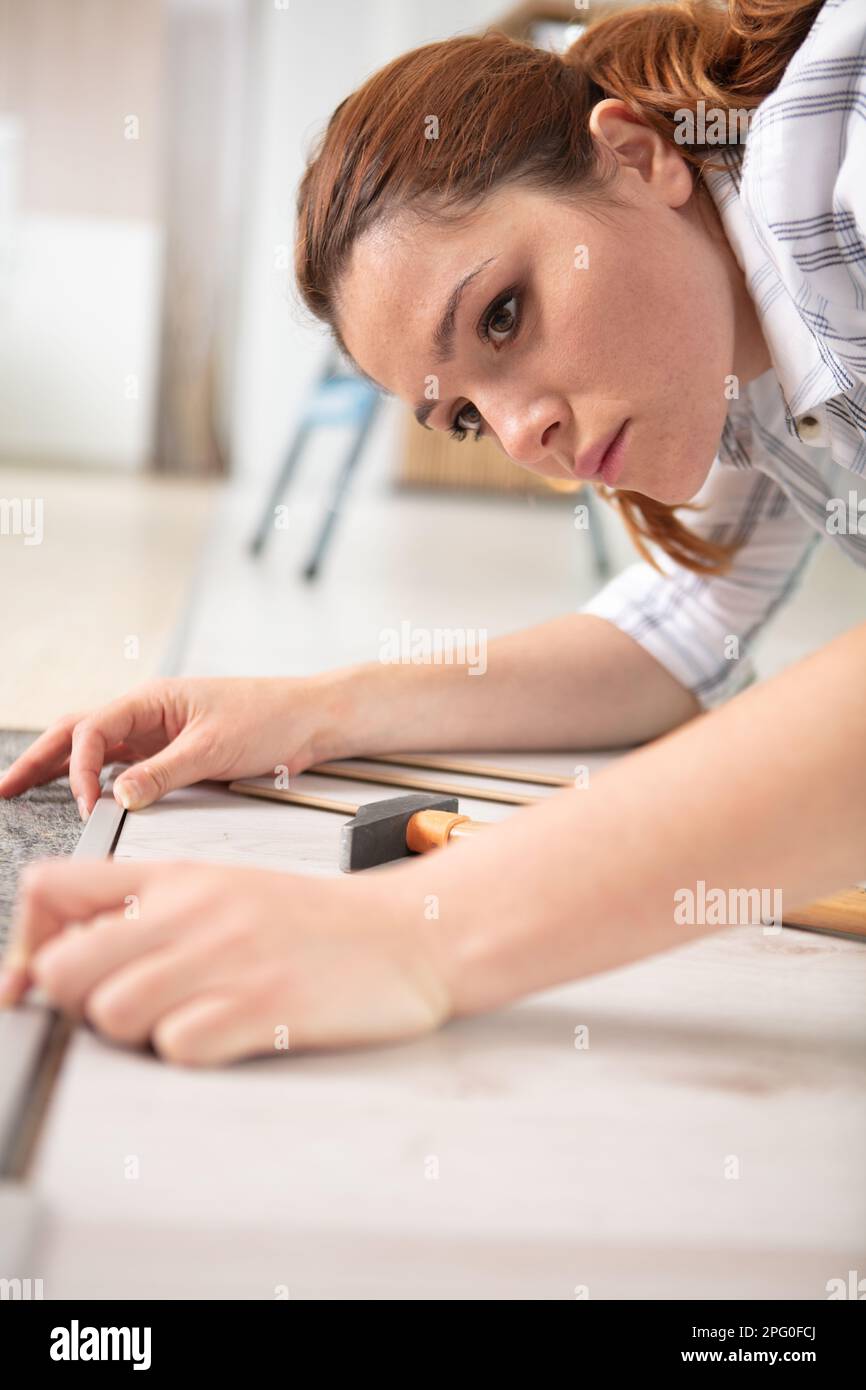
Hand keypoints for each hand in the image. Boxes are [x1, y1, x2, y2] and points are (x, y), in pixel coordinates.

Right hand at [0, 673, 352, 819]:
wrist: (312, 719)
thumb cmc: (272, 718)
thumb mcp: (215, 749)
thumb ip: (164, 774)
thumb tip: (119, 796)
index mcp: (153, 699)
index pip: (94, 730)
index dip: (82, 769)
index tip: (90, 806)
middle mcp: (149, 712)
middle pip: (79, 732)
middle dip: (40, 758)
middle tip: (5, 786)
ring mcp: (159, 731)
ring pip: (96, 746)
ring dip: (60, 766)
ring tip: (23, 786)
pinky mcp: (173, 751)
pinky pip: (124, 763)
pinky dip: (95, 776)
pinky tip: (82, 793)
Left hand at [0, 857, 451, 1064]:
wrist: (411, 934)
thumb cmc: (317, 922)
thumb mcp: (225, 891)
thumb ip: (149, 914)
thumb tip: (61, 957)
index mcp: (176, 878)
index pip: (48, 890)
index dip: (29, 944)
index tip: (47, 976)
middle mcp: (190, 912)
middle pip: (60, 968)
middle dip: (80, 1004)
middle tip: (128, 1006)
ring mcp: (226, 958)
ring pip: (111, 1014)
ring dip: (137, 1033)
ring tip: (189, 1018)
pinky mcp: (263, 1007)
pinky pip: (178, 1047)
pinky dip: (193, 1052)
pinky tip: (231, 1032)